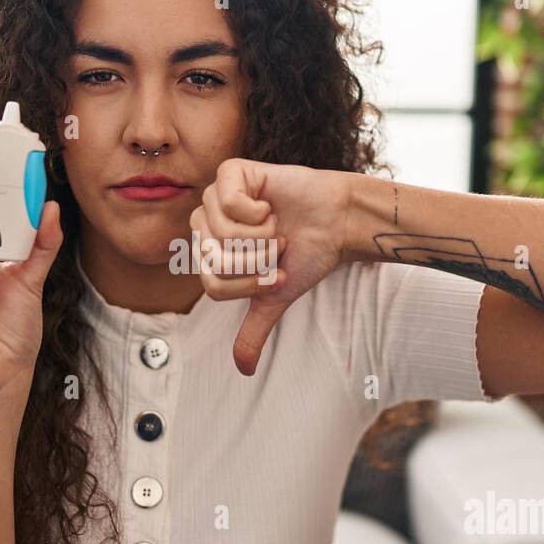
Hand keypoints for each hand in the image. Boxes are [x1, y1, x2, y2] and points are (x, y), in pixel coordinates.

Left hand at [190, 158, 351, 375]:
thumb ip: (254, 330)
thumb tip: (243, 370)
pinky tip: (270, 206)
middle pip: (214, 261)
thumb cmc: (305, 253)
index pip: (212, 283)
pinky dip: (257, 213)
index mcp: (209, 251)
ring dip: (260, 238)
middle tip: (277, 250)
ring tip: (277, 228)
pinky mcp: (232, 173)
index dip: (249, 284)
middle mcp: (206, 222)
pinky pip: (228, 202)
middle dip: (256, 263)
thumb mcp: (275, 297)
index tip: (275, 274)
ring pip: (222, 234)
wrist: (336, 222)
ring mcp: (216, 196)